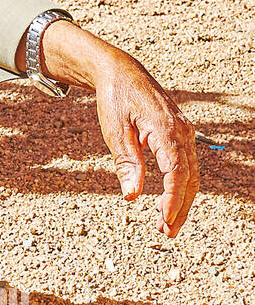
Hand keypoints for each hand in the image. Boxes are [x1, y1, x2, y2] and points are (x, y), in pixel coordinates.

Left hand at [35, 21, 199, 236]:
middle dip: (179, 207)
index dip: (173, 198)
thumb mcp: (114, 131)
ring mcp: (184, 132)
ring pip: (190, 173)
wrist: (121, 72)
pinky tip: (167, 202)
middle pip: (189, 177)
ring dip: (181, 200)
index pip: (177, 172)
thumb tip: (132, 197)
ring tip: (165, 224)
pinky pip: (185, 165)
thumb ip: (126, 163)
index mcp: (166, 129)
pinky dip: (179, 186)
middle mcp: (182, 131)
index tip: (165, 218)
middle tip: (166, 232)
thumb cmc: (115, 99)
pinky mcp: (179, 135)